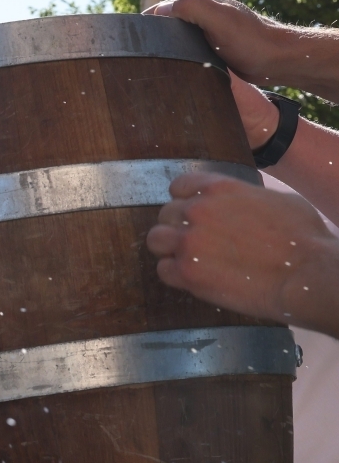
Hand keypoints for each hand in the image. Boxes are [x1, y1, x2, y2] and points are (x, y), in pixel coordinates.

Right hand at [145, 0, 294, 85]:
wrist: (277, 59)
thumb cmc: (250, 40)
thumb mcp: (219, 18)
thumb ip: (191, 6)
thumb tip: (159, 11)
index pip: (158, 10)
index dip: (147, 27)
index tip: (141, 47)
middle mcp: (198, 11)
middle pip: (163, 25)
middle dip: (154, 40)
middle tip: (148, 62)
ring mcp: (203, 28)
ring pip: (172, 39)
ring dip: (165, 51)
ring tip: (159, 68)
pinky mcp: (208, 45)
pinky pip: (184, 50)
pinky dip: (177, 58)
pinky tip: (177, 70)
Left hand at [147, 171, 338, 327]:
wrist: (306, 273)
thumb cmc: (303, 237)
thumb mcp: (275, 200)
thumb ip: (243, 199)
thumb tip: (235, 205)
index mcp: (218, 188)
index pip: (179, 186)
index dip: (184, 200)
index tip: (192, 213)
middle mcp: (197, 211)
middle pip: (166, 214)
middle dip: (179, 226)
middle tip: (197, 241)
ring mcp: (189, 242)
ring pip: (156, 240)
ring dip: (169, 248)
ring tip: (189, 258)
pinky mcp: (187, 272)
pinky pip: (163, 270)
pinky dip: (174, 273)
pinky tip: (193, 276)